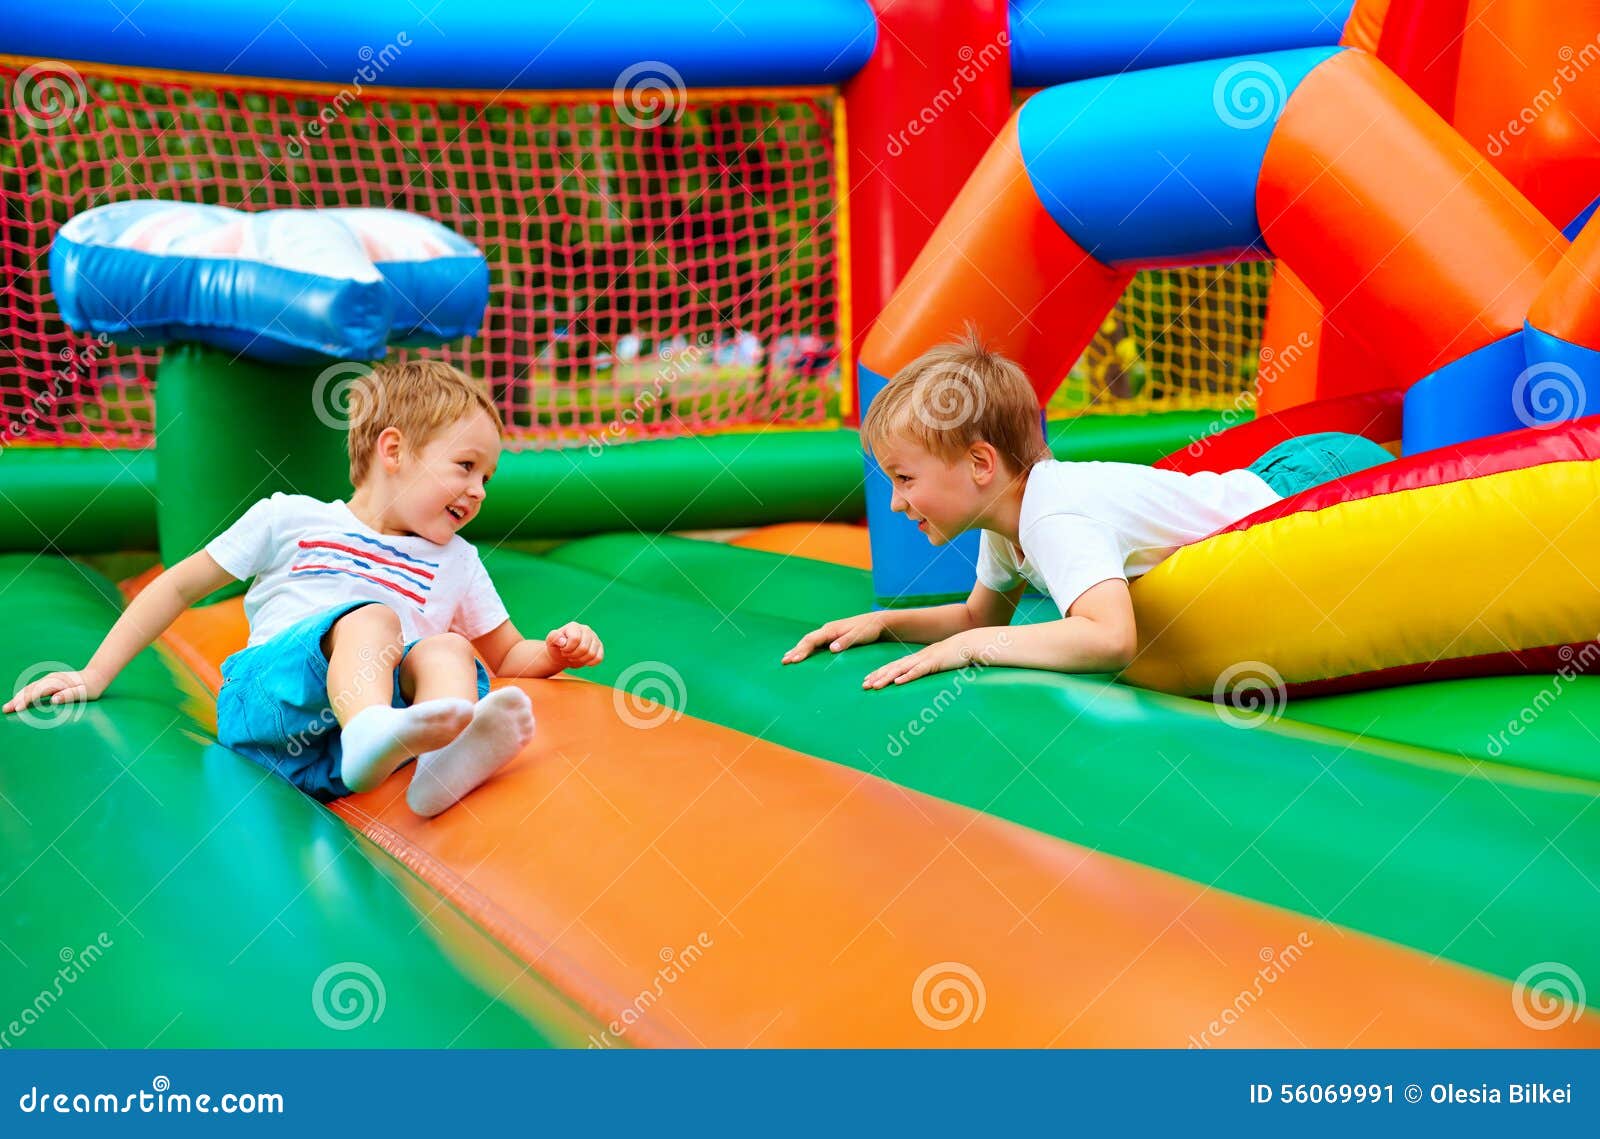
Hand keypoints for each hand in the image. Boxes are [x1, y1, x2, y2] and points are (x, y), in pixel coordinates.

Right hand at [4, 666, 106, 713]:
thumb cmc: (90, 687)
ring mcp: (48, 680)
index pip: (38, 692)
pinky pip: (33, 689)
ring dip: (18, 698)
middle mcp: (50, 679)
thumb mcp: (83, 693)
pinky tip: (18, 702)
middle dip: (17, 700)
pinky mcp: (48, 683)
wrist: (95, 676)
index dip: (27, 700)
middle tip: (6, 710)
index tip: (18, 709)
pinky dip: (24, 695)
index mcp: (57, 682)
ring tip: (8, 707)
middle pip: (30, 690)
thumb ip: (69, 696)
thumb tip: (54, 699)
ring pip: (29, 689)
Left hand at [546, 622, 603, 668]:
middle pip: (584, 648)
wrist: (562, 653)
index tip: (563, 649)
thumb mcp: (550, 641)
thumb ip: (553, 637)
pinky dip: (590, 663)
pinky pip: (598, 658)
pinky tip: (583, 660)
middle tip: (568, 655)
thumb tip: (562, 641)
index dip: (568, 649)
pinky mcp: (600, 647)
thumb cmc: (556, 646)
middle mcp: (586, 629)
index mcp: (574, 626)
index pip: (575, 639)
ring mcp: (594, 638)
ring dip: (580, 660)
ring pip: (592, 654)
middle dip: (573, 655)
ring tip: (574, 657)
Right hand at [782, 613, 885, 663]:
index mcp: (831, 629)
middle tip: (784, 661)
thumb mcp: (859, 635)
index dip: (802, 650)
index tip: (794, 660)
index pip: (812, 640)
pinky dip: (805, 648)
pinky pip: (815, 642)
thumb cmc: (868, 629)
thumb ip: (845, 642)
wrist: (877, 622)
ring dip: (798, 649)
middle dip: (795, 650)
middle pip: (807, 640)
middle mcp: (827, 629)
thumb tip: (831, 649)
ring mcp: (829, 632)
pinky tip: (801, 653)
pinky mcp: (832, 635)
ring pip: (809, 640)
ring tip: (786, 658)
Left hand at [862, 631, 986, 689]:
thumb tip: (919, 675)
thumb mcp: (936, 662)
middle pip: (892, 668)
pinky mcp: (934, 663)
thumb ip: (926, 669)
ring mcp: (924, 660)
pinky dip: (907, 677)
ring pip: (901, 670)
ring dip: (887, 678)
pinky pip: (918, 671)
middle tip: (864, 685)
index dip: (879, 673)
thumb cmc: (953, 655)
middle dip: (877, 676)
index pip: (893, 666)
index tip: (867, 681)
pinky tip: (897, 682)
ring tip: (874, 686)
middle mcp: (916, 658)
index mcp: (916, 658)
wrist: (968, 644)